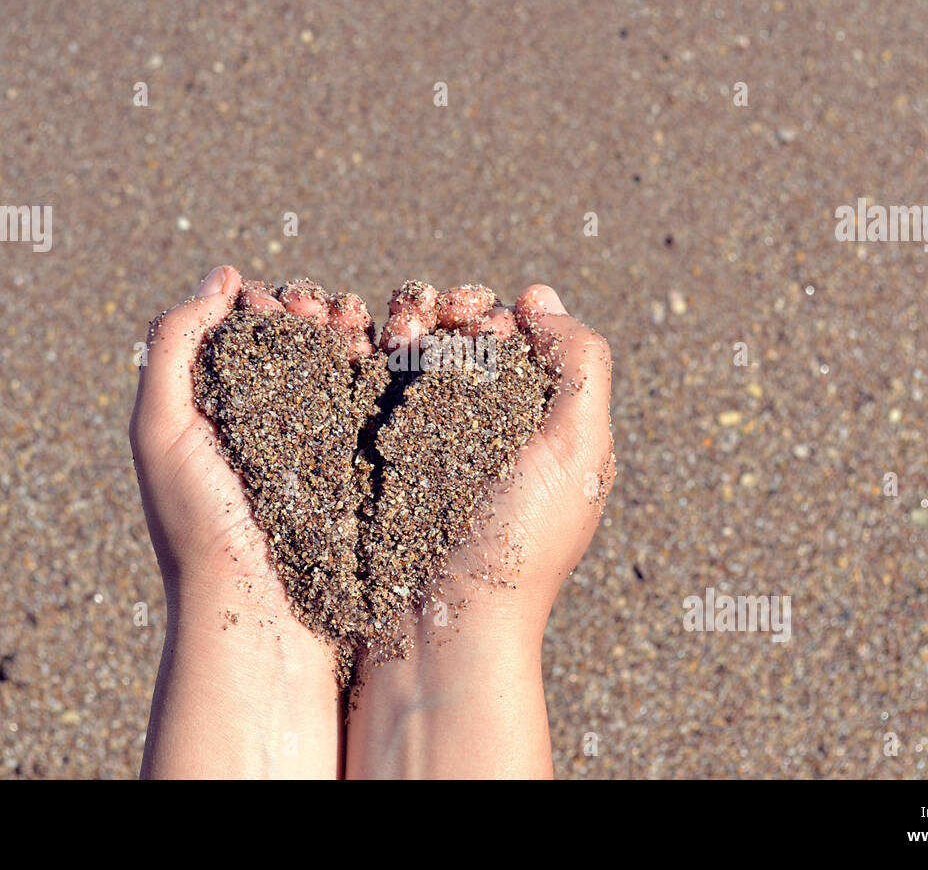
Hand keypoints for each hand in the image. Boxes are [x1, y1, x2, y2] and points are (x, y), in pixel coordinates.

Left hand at [130, 265, 372, 777]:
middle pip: (301, 343)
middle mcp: (268, 422)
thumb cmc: (199, 525)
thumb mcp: (160, 429)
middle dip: (318, 313)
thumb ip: (174, 344)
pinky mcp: (361, 467)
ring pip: (344, 366)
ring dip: (355, 334)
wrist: (258, 615)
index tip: (282, 302)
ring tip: (363, 325)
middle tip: (329, 311)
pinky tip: (394, 354)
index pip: (246, 332)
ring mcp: (318, 444)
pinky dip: (386, 370)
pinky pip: (377, 405)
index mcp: (215, 408)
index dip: (267, 305)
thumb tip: (225, 276)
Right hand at [348, 283, 613, 777]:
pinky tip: (347, 343)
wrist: (441, 629)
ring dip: (391, 326)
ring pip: (400, 354)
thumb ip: (580, 366)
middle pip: (450, 335)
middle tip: (414, 322)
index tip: (470, 318)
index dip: (487, 311)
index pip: (508, 335)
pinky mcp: (369, 457)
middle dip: (432, 311)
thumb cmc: (519, 545)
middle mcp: (477, 424)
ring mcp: (419, 440)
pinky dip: (352, 355)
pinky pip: (360, 388)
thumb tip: (539, 299)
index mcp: (534, 420)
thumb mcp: (579, 453)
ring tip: (382, 331)